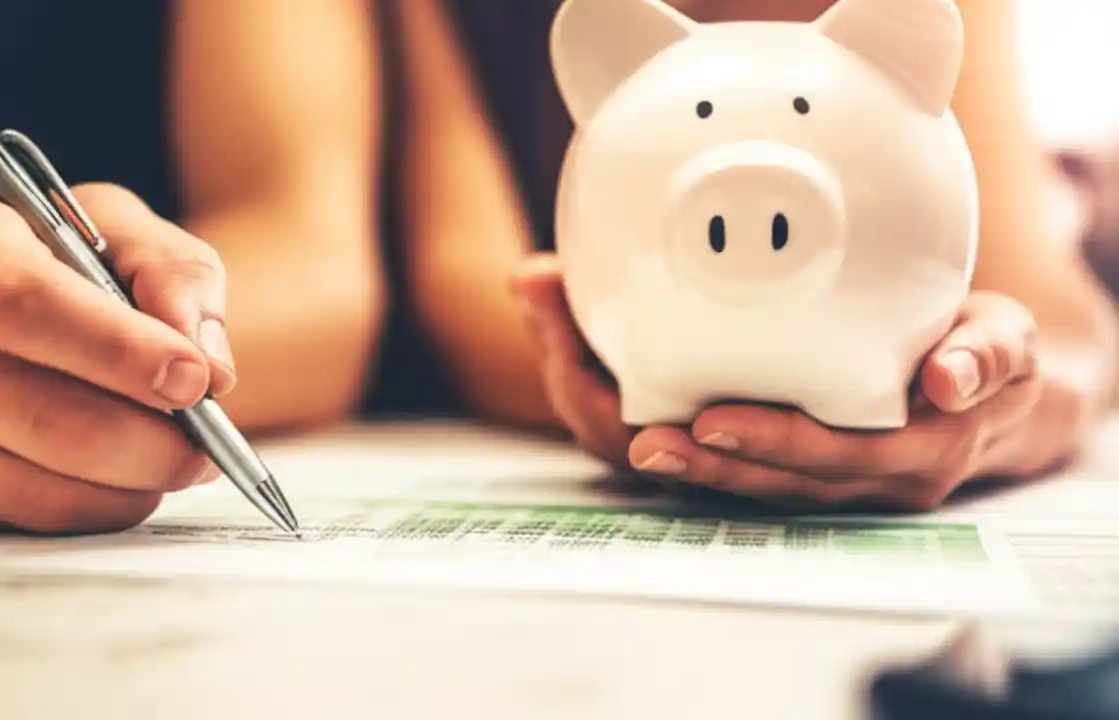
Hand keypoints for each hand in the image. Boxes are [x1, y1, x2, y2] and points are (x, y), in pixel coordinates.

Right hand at [0, 184, 235, 533]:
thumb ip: (175, 276)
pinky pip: (20, 521)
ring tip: (177, 458)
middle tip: (207, 443)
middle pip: (37, 414)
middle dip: (148, 441)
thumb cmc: (59, 262)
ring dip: (132, 485)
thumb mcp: (122, 233)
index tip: (193, 379)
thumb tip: (208, 366)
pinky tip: (120, 475)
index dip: (117, 350)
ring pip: (34, 486)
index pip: (19, 303)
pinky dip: (94, 508)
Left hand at [515, 252, 1043, 510]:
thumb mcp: (1003, 347)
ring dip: (616, 411)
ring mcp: (775, 466)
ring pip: (683, 460)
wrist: (963, 385)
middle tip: (596, 388)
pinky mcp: (739, 442)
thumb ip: (988, 355)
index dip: (763, 448)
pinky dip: (618, 392)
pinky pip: (669, 430)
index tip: (708, 423)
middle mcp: (823, 479)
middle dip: (658, 440)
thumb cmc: (976, 357)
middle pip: (729, 476)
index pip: (817, 465)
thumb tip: (950, 377)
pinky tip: (575, 340)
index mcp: (888, 459)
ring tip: (563, 350)